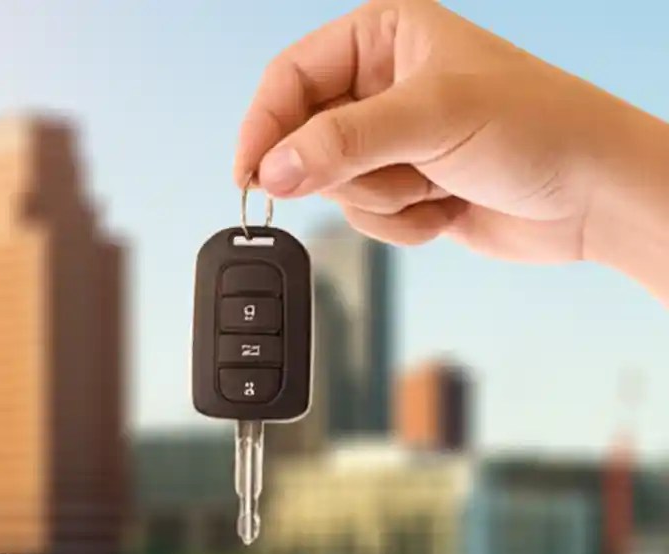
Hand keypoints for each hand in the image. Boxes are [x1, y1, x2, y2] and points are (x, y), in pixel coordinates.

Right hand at [235, 0, 668, 300]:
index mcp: (383, 36)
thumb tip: (272, 170)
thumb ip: (343, 142)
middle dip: (344, 170)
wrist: (597, 196)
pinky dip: (401, 223)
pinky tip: (446, 205)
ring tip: (437, 183)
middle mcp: (380, 85)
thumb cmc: (541, 128)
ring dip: (383, 199)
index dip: (264, 126)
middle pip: (303, 138)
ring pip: (331, 185)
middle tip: (389, 174)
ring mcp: (391, 140)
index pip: (290, 76)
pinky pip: (363, 216)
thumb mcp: (432, 118)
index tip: (251, 175)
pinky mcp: (404, 186)